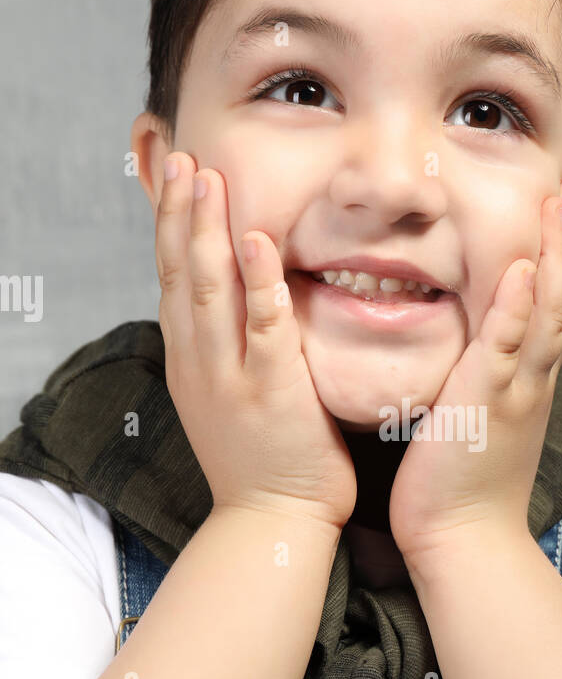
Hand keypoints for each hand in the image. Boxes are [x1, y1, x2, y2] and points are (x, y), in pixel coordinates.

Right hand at [155, 154, 356, 530]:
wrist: (272, 522)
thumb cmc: (265, 459)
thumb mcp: (232, 394)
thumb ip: (233, 346)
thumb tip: (242, 301)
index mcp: (192, 360)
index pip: (173, 278)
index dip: (172, 224)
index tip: (176, 175)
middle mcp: (200, 362)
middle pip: (181, 272)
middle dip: (180, 211)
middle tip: (183, 156)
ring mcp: (230, 376)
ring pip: (209, 289)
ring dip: (206, 229)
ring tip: (206, 177)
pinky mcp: (269, 393)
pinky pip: (263, 328)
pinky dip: (258, 282)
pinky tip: (256, 240)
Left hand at [389, 182, 561, 563]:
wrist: (464, 539)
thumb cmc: (461, 480)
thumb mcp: (482, 410)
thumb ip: (486, 371)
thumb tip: (479, 339)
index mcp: (534, 376)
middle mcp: (536, 376)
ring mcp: (518, 388)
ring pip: (554, 312)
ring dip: (560, 254)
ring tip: (561, 202)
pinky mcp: (486, 404)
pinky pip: (507, 348)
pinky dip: (518, 308)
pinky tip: (523, 269)